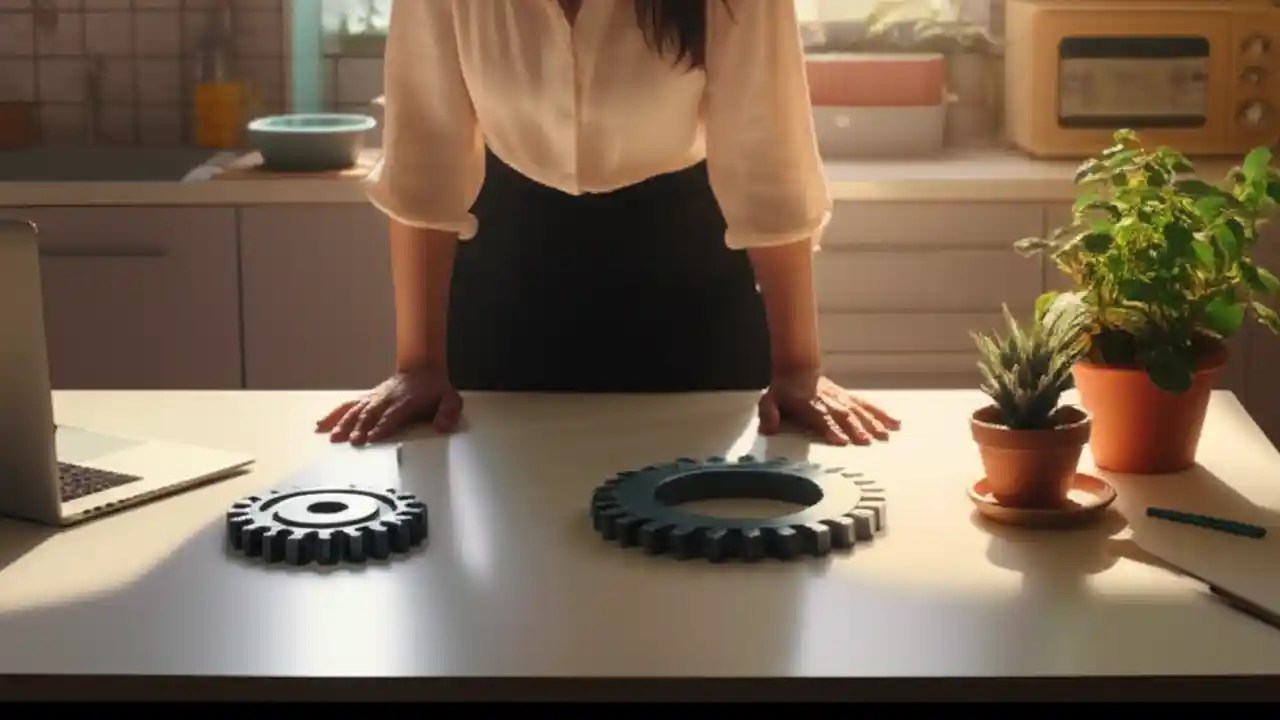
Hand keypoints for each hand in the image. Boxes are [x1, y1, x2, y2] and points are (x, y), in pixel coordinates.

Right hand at [314, 367, 462, 445]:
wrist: (422, 366)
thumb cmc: (435, 387)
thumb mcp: (451, 398)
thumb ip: (449, 412)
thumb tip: (443, 426)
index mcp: (406, 401)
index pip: (392, 416)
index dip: (382, 426)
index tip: (371, 438)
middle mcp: (387, 399)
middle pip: (371, 414)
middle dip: (360, 427)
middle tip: (352, 440)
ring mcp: (375, 397)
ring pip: (356, 409)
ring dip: (344, 423)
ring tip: (333, 437)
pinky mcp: (367, 397)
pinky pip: (348, 405)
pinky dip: (334, 414)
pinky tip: (321, 425)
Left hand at [758, 370, 899, 445]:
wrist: (797, 368)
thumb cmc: (784, 390)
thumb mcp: (769, 400)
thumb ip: (769, 414)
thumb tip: (768, 429)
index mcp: (809, 405)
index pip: (821, 418)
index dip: (831, 429)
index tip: (841, 441)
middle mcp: (828, 402)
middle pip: (844, 415)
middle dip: (856, 428)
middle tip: (866, 442)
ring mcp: (841, 399)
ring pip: (859, 410)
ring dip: (873, 422)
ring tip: (885, 435)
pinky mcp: (849, 397)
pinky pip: (867, 405)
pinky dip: (881, 413)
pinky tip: (894, 423)